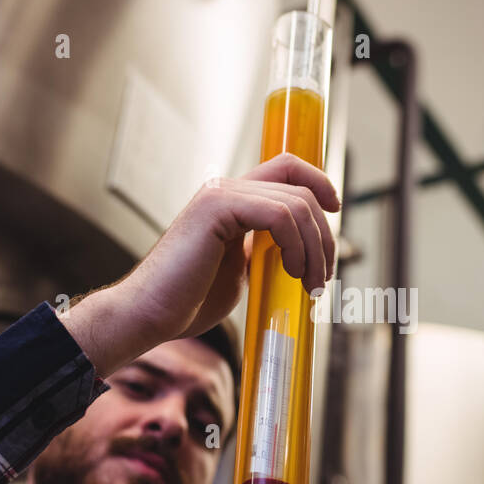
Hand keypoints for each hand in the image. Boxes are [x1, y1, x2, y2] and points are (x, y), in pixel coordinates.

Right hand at [60, 153, 338, 376]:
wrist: (148, 315)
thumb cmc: (188, 303)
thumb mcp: (239, 272)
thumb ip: (263, 253)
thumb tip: (297, 258)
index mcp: (230, 200)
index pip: (285, 168)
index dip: (318, 181)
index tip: (335, 210)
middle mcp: (225, 189)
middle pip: (300, 188)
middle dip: (324, 235)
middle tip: (324, 279)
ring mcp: (219, 195)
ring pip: (296, 204)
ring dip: (315, 247)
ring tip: (312, 285)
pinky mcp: (216, 208)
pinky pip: (279, 215)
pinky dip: (297, 245)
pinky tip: (294, 273)